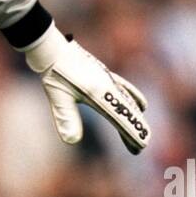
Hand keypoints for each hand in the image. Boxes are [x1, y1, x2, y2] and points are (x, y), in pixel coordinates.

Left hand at [21, 26, 151, 153]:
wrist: (53, 47)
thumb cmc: (54, 72)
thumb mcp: (57, 97)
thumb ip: (66, 117)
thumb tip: (72, 141)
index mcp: (99, 93)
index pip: (121, 119)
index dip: (132, 134)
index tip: (140, 147)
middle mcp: (108, 86)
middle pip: (129, 112)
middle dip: (135, 130)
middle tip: (138, 149)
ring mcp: (108, 79)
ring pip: (129, 102)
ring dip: (135, 119)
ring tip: (138, 135)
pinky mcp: (105, 74)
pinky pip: (126, 89)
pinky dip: (135, 99)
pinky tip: (142, 106)